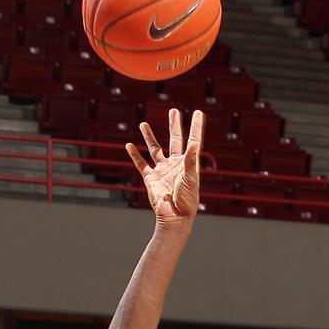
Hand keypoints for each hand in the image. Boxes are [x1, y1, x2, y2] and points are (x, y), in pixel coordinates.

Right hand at [125, 108, 203, 226]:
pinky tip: (129, 145)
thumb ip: (191, 160)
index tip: (199, 112)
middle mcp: (175, 164)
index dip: (196, 126)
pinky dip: (135, 155)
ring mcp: (162, 170)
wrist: (174, 217)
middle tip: (173, 111)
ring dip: (149, 136)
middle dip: (174, 125)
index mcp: (188, 163)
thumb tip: (194, 143)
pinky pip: (141, 164)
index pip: (193, 140)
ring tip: (143, 124)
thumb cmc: (187, 200)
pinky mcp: (150, 178)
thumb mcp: (190, 178)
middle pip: (175, 140)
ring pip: (155, 149)